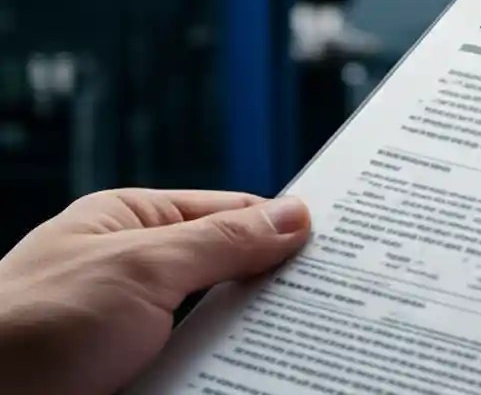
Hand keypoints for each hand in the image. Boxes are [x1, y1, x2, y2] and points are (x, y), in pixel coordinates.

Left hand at [0, 188, 309, 394]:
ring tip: (308, 348)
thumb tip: (294, 215)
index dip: (284, 228)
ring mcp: (132, 332)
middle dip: (275, 292)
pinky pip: (199, 372)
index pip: (231, 213)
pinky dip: (229, 377)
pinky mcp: (134, 378)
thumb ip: (222, 240)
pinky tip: (260, 379)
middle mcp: (133, 273)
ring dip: (254, 344)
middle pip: (231, 275)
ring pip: (220, 331)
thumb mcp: (140, 268)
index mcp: (130, 224)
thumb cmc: (25, 330)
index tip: (339, 248)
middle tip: (335, 302)